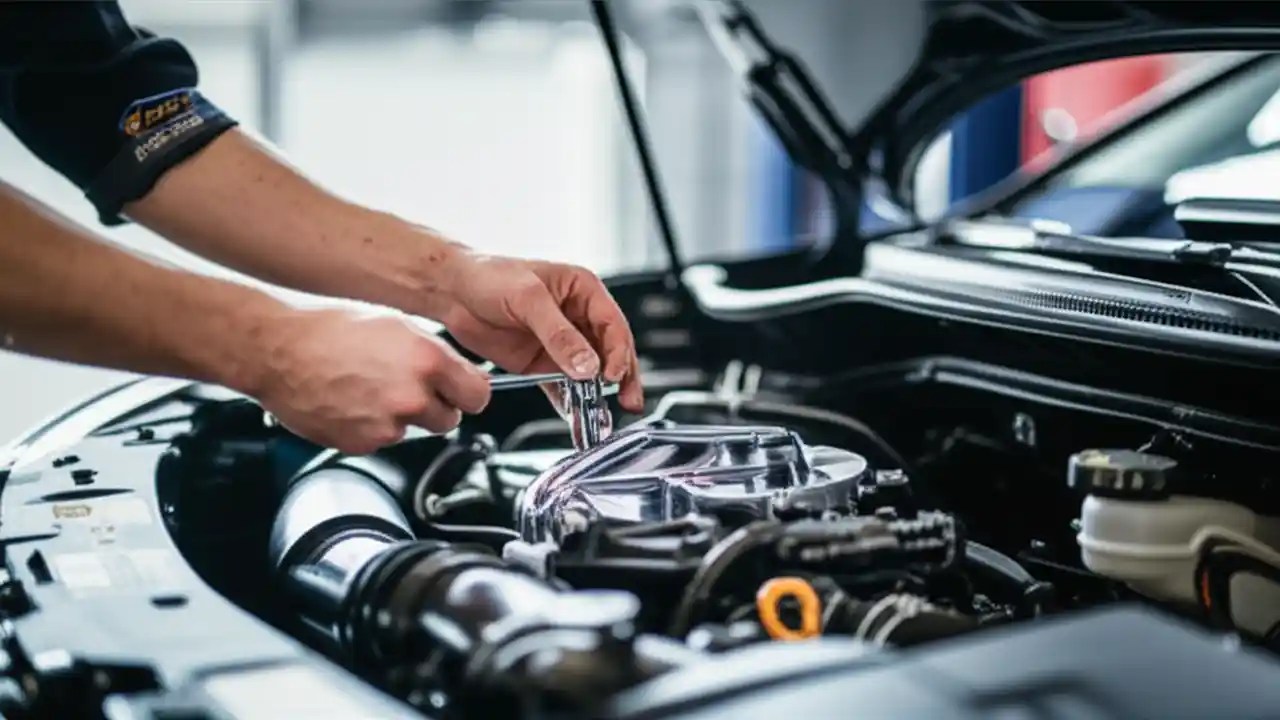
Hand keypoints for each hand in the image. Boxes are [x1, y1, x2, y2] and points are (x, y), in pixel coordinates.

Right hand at [248, 308, 490, 453]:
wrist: (279, 353)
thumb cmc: (331, 331)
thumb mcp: (395, 326)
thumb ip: (432, 355)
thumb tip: (456, 373)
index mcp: (427, 361)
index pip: (478, 395)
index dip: (467, 393)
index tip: (461, 393)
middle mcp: (412, 397)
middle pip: (450, 420)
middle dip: (435, 408)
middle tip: (407, 389)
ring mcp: (388, 425)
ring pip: (413, 430)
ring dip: (400, 418)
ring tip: (369, 390)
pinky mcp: (364, 444)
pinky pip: (381, 441)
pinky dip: (371, 428)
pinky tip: (352, 403)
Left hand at [439, 253, 643, 411]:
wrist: (453, 292)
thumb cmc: (489, 276)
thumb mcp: (528, 299)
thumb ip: (559, 334)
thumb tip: (586, 365)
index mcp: (582, 290)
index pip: (612, 324)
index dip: (618, 351)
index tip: (612, 375)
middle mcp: (577, 317)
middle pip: (609, 352)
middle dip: (621, 378)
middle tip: (628, 402)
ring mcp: (560, 343)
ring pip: (589, 373)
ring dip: (597, 396)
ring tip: (602, 418)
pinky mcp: (542, 363)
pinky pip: (563, 387)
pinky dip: (571, 404)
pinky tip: (577, 418)